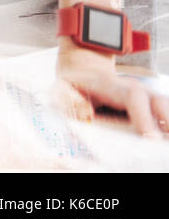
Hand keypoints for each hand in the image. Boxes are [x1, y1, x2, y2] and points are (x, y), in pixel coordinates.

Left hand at [54, 43, 168, 137]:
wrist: (83, 72)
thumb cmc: (72, 85)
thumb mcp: (61, 88)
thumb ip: (68, 99)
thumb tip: (86, 114)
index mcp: (111, 85)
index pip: (133, 96)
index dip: (143, 116)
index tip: (149, 137)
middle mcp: (133, 89)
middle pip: (159, 102)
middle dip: (166, 121)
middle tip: (163, 144)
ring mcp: (143, 96)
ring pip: (164, 107)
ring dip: (167, 124)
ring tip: (164, 145)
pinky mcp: (148, 106)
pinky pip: (162, 114)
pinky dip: (164, 125)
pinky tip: (162, 141)